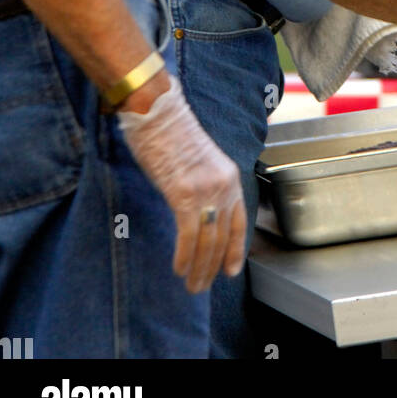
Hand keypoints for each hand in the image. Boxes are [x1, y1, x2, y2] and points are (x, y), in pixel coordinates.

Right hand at [116, 74, 246, 293]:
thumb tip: (196, 214)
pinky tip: (179, 269)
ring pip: (208, 240)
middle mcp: (224, 184)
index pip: (239, 221)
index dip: (236, 249)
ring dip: (199, 268)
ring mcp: (206, 189)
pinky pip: (189, 234)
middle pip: (223, 236)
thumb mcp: (198, 161)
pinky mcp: (184, 193)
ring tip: (192, 286)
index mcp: (229, 176)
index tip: (231, 271)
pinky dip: (185, 256)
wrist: (157, 111)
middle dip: (214, 266)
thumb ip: (203, 186)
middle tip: (203, 286)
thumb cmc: (170, 133)